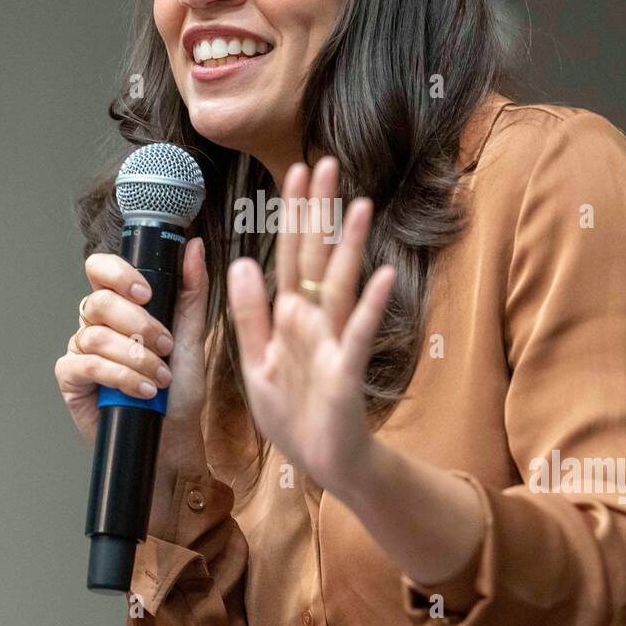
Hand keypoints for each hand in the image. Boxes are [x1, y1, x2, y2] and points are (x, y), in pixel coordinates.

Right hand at [54, 238, 208, 477]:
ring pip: (95, 335)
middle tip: (164, 346)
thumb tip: (195, 248)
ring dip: (135, 357)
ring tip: (160, 378)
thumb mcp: (192, 337)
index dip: (119, 273)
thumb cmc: (180, 393)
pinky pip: (86, 365)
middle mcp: (96, 324)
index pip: (101, 270)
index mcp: (121, 308)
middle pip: (100, 302)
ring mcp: (81, 351)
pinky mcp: (72, 379)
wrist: (173, 440)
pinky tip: (142, 390)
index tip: (147, 292)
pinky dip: (119, 376)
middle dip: (139, 324)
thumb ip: (191, 292)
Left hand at [226, 156, 395, 501]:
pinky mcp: (346, 371)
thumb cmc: (294, 412)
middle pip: (317, 256)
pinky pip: (357, 334)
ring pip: (341, 285)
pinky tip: (382, 275)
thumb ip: (249, 314)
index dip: (292, 215)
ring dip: (349, 245)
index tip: (295, 173)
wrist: (322, 461)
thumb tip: (243, 261)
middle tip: (326, 164)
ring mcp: (334, 342)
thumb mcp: (256, 361)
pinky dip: (370, 306)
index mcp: (291, 316)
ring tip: (360, 205)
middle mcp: (316, 320)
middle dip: (319, 212)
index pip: (291, 254)